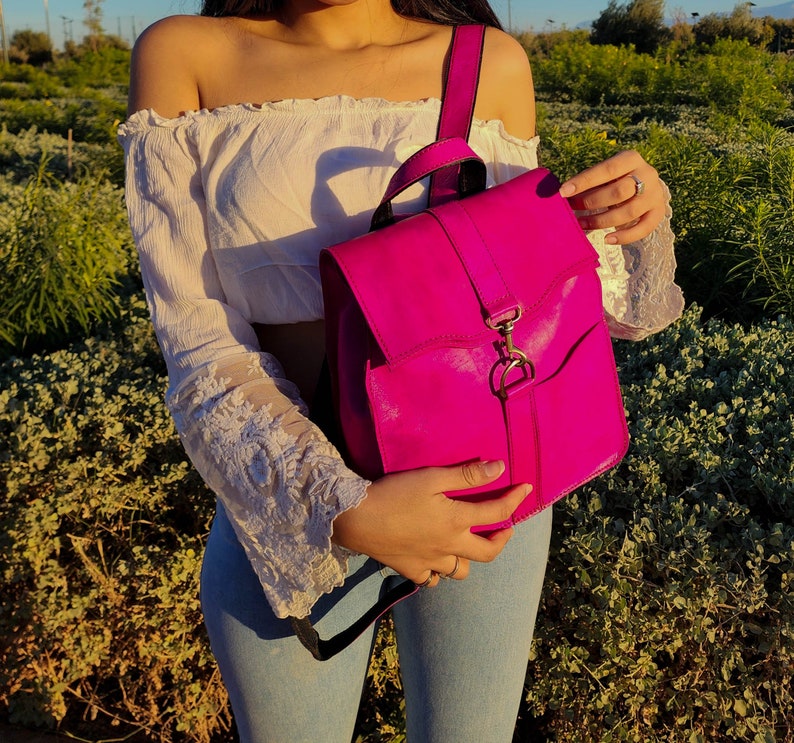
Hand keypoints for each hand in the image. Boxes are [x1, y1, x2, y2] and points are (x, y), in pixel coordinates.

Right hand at [331, 461, 529, 587]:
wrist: (355, 519)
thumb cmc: (394, 493)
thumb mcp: (431, 478)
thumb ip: (466, 475)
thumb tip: (500, 468)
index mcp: (456, 522)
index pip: (497, 513)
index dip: (515, 500)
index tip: (526, 488)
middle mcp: (449, 547)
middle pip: (487, 553)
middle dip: (502, 540)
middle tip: (505, 528)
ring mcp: (429, 562)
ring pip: (461, 571)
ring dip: (470, 559)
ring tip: (468, 544)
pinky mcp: (409, 570)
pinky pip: (431, 580)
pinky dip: (438, 573)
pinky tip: (435, 562)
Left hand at [558, 150, 665, 244]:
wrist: (644, 185)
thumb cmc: (614, 180)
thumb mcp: (604, 174)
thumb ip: (588, 182)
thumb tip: (562, 195)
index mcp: (631, 159)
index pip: (606, 170)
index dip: (584, 181)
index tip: (562, 192)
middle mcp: (647, 174)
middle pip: (619, 192)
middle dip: (591, 202)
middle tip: (572, 209)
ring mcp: (655, 194)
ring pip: (628, 212)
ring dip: (601, 221)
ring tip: (581, 225)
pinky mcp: (658, 212)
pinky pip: (643, 228)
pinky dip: (624, 237)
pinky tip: (607, 240)